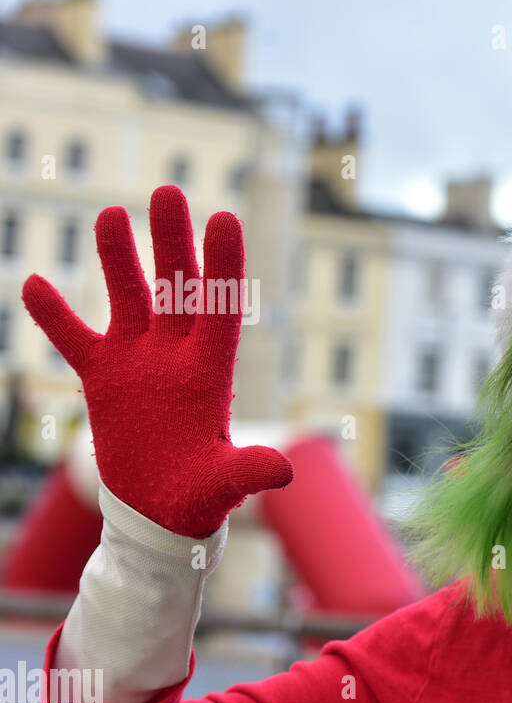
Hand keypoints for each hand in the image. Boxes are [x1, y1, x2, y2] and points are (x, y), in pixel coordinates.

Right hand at [21, 185, 292, 537]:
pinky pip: (74, 338)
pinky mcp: (103, 379)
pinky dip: (54, 315)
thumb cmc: (202, 497)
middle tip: (170, 191)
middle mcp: (175, 357)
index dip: (222, 266)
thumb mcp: (224, 485)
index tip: (225, 217)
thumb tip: (283, 471)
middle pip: (177, 289)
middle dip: (173, 243)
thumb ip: (247, 471)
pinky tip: (35, 282)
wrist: (161, 511)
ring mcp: (138, 363)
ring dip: (121, 259)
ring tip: (113, 213)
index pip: (219, 309)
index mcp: (209, 374)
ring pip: (128, 298)